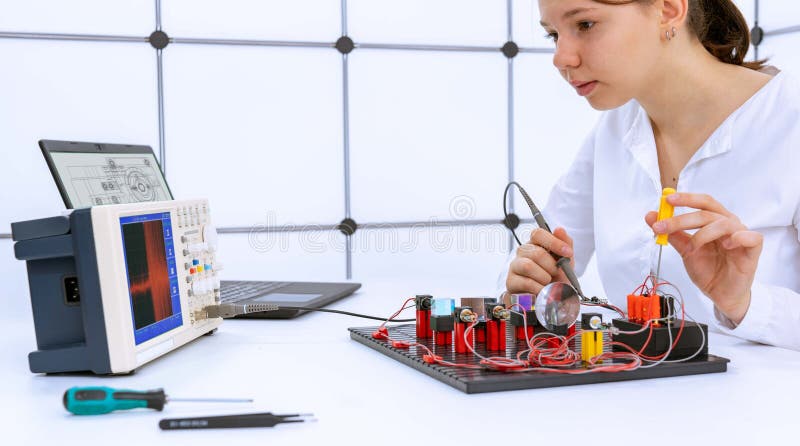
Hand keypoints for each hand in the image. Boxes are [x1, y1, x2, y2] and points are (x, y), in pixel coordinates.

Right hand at [506, 227, 574, 294]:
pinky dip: (539, 288)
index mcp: (535, 243)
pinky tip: (542, 290)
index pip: (538, 233)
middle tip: (556, 273)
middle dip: (551, 266)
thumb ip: (566, 244)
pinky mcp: (511, 281)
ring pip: (528, 266)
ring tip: (548, 282)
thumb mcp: (566, 262)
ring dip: (544, 277)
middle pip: (536, 253)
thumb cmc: (556, 277)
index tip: (568, 253)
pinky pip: (526, 282)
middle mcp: (523, 251)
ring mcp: (515, 266)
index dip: (554, 242)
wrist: (548, 298)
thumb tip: (559, 229)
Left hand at [645, 192, 762, 324]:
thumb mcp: (686, 250)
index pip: (702, 203)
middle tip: (662, 226)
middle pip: (707, 212)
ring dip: (702, 235)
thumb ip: (672, 233)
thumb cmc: (709, 269)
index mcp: (715, 220)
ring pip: (723, 223)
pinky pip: (752, 237)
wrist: (721, 294)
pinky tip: (727, 244)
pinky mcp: (753, 250)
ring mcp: (742, 235)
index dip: (686, 199)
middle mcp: (729, 224)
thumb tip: (651, 216)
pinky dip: (738, 237)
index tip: (666, 199)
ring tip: (691, 249)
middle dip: (682, 218)